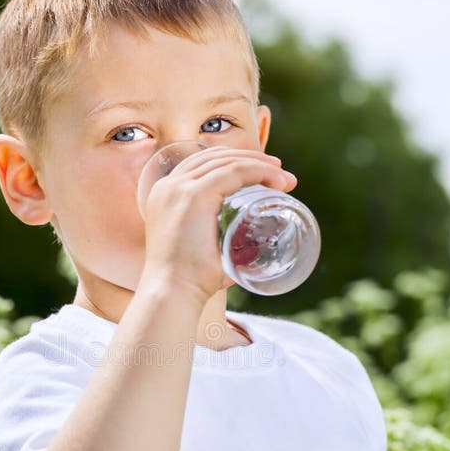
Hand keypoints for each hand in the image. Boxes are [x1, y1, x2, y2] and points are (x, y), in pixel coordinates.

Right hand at [140, 147, 297, 304]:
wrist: (172, 293)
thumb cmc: (190, 281)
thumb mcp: (201, 249)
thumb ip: (218, 241)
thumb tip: (249, 248)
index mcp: (164, 195)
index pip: (201, 165)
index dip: (234, 163)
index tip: (263, 175)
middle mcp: (167, 186)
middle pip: (214, 157)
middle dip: (251, 160)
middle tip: (280, 174)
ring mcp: (179, 188)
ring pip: (227, 162)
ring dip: (260, 165)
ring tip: (285, 179)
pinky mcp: (195, 196)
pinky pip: (233, 172)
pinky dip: (259, 172)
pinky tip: (277, 181)